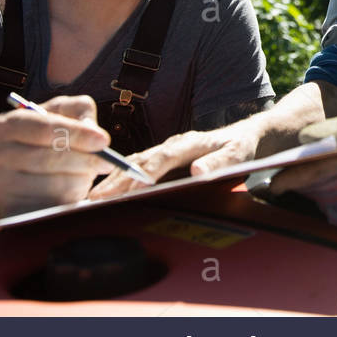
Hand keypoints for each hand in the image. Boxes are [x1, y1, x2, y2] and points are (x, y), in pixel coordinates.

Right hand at [0, 94, 111, 215]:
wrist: (2, 173)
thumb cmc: (37, 137)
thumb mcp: (53, 113)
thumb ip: (77, 110)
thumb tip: (94, 130)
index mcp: (4, 126)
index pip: (44, 128)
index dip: (77, 134)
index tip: (104, 141)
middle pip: (50, 160)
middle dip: (85, 161)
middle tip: (108, 163)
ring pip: (54, 187)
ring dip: (80, 181)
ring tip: (86, 175)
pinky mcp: (9, 212)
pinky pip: (51, 208)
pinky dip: (70, 199)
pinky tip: (75, 190)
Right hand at [88, 118, 262, 198]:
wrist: (245, 136)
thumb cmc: (241, 147)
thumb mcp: (238, 154)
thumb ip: (219, 162)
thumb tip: (197, 171)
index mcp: (188, 143)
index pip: (162, 159)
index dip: (144, 174)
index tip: (127, 188)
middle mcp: (173, 145)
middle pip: (140, 161)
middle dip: (117, 179)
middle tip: (95, 198)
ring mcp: (166, 151)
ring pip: (134, 163)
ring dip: (113, 180)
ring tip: (92, 199)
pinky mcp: (163, 159)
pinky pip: (138, 167)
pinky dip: (120, 179)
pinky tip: (106, 192)